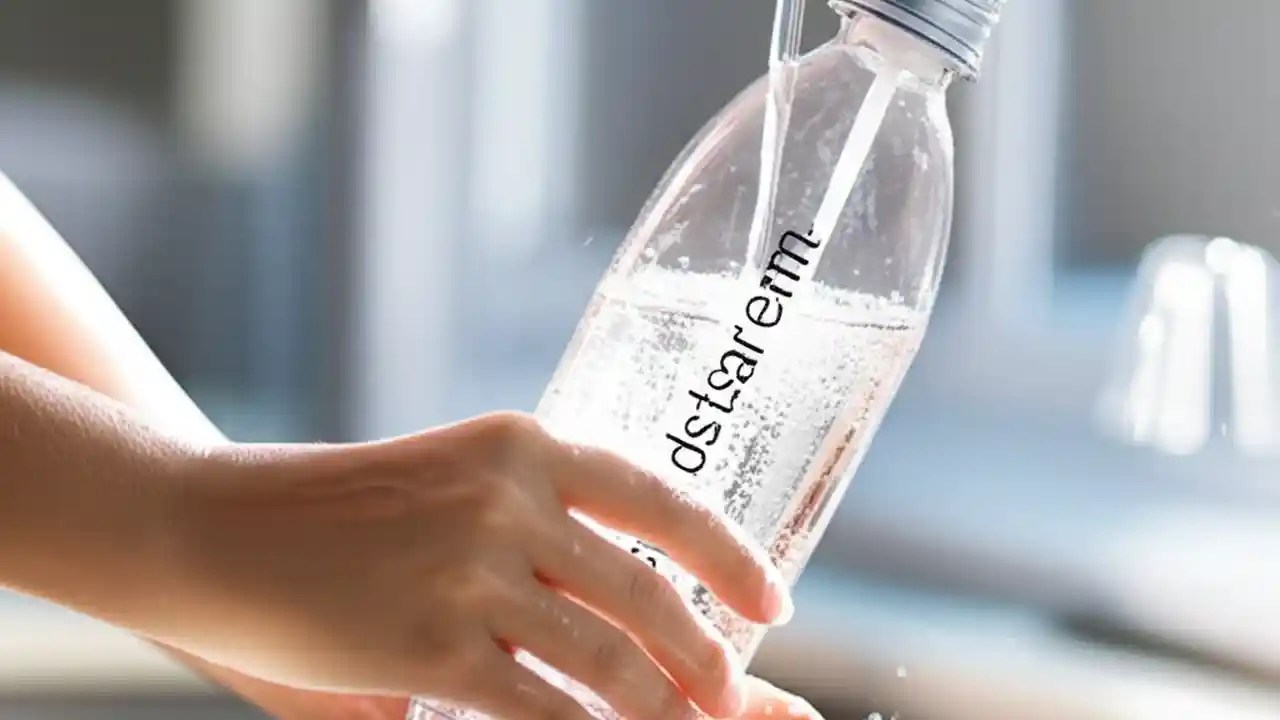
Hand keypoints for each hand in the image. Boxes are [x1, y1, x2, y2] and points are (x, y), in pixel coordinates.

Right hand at [152, 412, 791, 719]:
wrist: (211, 524)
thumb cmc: (337, 511)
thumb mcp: (450, 483)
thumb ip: (533, 527)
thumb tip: (623, 598)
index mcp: (522, 445)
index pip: (659, 500)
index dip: (728, 558)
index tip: (771, 605)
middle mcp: (509, 499)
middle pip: (647, 594)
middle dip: (707, 659)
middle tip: (731, 696)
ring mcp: (472, 572)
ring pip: (610, 662)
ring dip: (666, 710)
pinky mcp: (431, 646)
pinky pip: (546, 711)